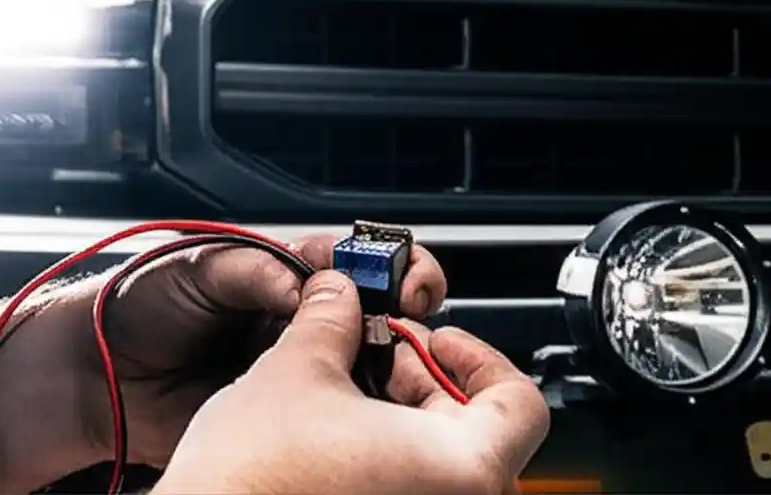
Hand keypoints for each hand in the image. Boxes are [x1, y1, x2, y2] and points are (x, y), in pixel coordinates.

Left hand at [84, 235, 447, 467]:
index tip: (403, 279)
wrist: (99, 374)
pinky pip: (337, 411)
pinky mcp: (286, 416)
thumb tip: (310, 282)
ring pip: (369, 362)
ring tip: (390, 358)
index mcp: (288, 273)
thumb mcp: (199, 267)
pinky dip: (361, 406)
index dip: (392, 265)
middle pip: (379, 310)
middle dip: (408, 309)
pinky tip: (365, 400)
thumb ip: (257, 270)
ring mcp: (299, 369)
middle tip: (409, 314)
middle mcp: (302, 319)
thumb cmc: (140, 305)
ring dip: (392, 358)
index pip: (359, 261)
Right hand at [151, 270, 549, 493]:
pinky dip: (389, 466)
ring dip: (404, 424)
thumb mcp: (295, 372)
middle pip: (481, 435)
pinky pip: (412, 494)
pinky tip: (335, 444)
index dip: (477, 356)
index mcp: (464, 468)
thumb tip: (338, 295)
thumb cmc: (249, 484)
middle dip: (425, 382)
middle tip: (376, 358)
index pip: (521, 403)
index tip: (435, 339)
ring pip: (444, 470)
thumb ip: (332, 320)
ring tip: (346, 398)